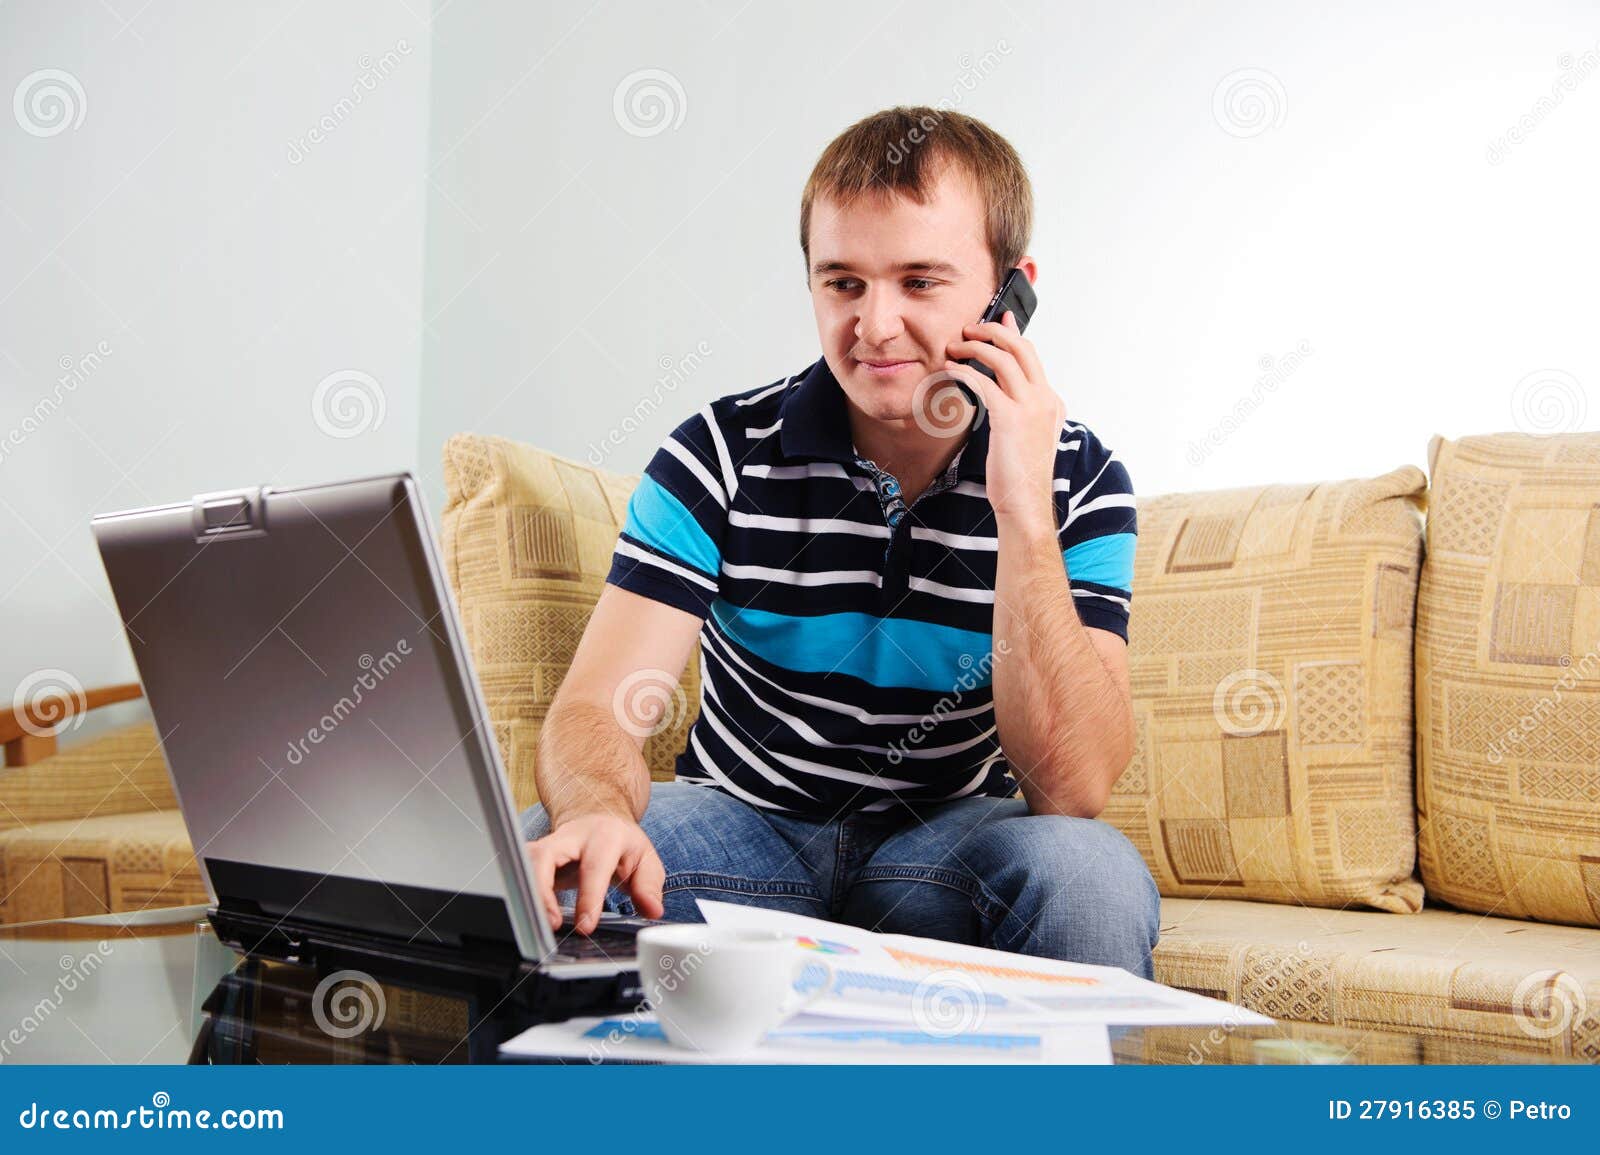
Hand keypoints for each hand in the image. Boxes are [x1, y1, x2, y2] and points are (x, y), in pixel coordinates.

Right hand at [525, 812, 665, 933]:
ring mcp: (549, 843)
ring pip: (526, 861)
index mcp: (605, 837)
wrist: (599, 815)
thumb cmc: (622, 843)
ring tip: (538, 924)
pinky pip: (520, 870)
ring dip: (528, 892)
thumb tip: (652, 910)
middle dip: (543, 890)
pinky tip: (531, 914)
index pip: (594, 867)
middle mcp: (572, 836)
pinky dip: (522, 892)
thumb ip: (649, 886)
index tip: (585, 927)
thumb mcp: (646, 859)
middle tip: (551, 924)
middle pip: (546, 856)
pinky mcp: (535, 855)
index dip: (588, 898)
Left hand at [943, 310, 1064, 530]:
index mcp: (1051, 402)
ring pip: (1004, 359)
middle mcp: (1046, 399)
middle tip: (968, 329)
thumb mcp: (1024, 436)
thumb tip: (1001, 394)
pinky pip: (984, 383)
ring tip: (954, 348)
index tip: (999, 317)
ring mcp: (1031, 408)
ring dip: (975, 348)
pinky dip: (965, 372)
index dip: (1013, 332)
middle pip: (1021, 348)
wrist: (1025, 504)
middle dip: (993, 331)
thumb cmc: (1019, 475)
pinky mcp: (1011, 419)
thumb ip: (1018, 411)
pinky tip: (950, 370)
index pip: (1031, 355)